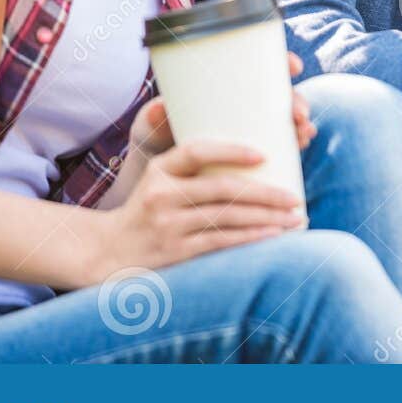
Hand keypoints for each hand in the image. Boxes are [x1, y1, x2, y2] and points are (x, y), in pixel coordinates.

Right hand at [87, 139, 306, 283]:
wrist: (107, 251)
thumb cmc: (148, 208)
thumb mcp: (159, 178)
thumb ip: (193, 166)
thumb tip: (253, 151)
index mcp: (159, 169)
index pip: (197, 151)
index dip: (231, 151)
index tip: (264, 154)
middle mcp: (161, 194)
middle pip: (223, 189)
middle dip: (266, 193)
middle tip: (294, 197)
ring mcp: (167, 225)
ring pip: (227, 218)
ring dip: (267, 218)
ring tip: (294, 217)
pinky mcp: (174, 251)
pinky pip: (221, 241)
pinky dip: (251, 238)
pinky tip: (273, 235)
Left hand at [128, 51, 316, 159]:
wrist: (158, 170)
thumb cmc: (156, 137)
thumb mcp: (153, 126)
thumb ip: (154, 118)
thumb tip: (157, 108)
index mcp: (222, 87)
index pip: (259, 65)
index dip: (281, 61)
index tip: (294, 66)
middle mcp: (241, 103)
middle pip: (279, 92)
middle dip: (296, 99)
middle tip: (297, 114)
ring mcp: (250, 125)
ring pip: (285, 117)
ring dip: (300, 122)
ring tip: (303, 133)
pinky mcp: (254, 147)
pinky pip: (283, 140)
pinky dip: (297, 140)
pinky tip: (304, 143)